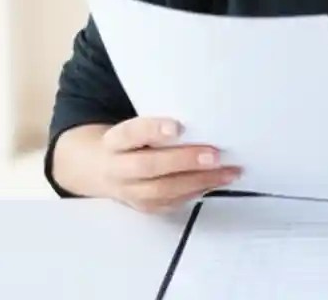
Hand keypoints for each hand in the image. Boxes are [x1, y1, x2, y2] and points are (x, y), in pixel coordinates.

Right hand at [88, 117, 241, 213]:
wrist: (98, 170)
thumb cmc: (128, 142)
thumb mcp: (132, 127)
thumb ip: (155, 126)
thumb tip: (201, 119)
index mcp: (114, 141)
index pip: (130, 134)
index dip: (152, 130)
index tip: (178, 126)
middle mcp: (117, 168)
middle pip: (149, 166)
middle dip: (184, 161)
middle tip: (215, 155)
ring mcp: (129, 192)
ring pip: (164, 190)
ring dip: (200, 181)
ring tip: (229, 172)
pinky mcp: (144, 207)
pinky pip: (172, 202)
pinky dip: (197, 192)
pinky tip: (217, 183)